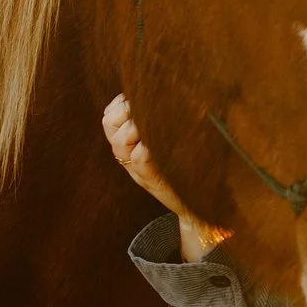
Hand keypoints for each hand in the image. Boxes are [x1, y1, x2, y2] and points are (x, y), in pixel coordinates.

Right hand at [103, 94, 219, 260]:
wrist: (198, 210)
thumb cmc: (186, 173)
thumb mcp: (166, 147)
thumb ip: (157, 126)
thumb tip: (162, 96)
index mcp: (129, 149)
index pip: (108, 119)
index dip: (119, 104)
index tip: (135, 96)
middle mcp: (129, 159)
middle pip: (110, 126)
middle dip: (126, 110)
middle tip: (145, 106)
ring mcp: (139, 171)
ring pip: (120, 142)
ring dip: (134, 126)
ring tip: (152, 122)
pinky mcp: (154, 180)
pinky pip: (139, 159)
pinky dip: (145, 147)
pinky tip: (157, 140)